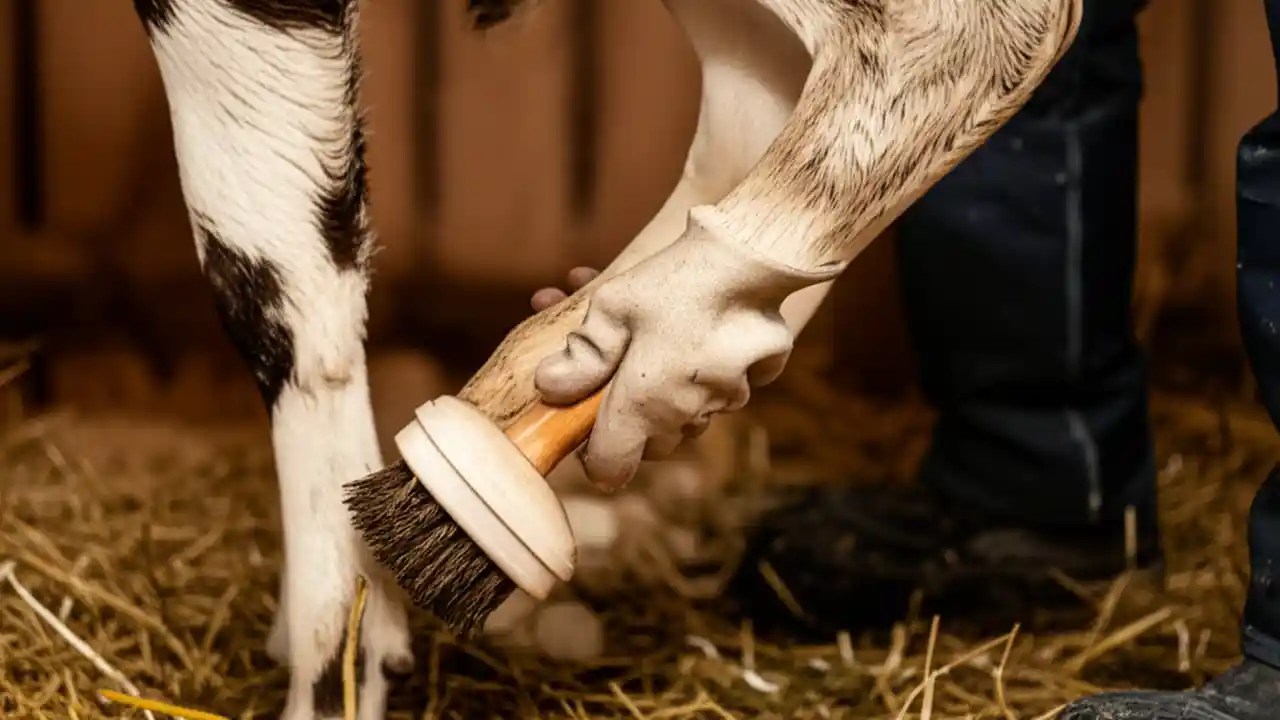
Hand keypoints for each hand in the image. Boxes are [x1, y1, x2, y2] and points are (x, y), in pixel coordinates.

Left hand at [534, 208, 840, 491]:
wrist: (753, 255)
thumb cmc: (676, 281)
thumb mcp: (612, 308)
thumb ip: (583, 355)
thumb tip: (551, 386)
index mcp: (645, 407)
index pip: (612, 468)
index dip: (593, 457)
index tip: (585, 431)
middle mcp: (688, 414)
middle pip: (653, 444)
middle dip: (632, 420)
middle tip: (616, 378)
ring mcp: (728, 397)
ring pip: (689, 414)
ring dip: (669, 391)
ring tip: (652, 339)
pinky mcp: (758, 374)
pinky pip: (726, 383)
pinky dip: (710, 367)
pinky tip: (701, 329)